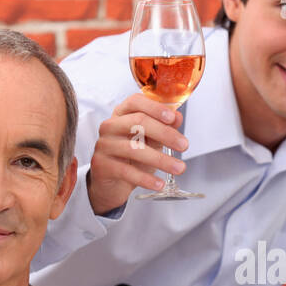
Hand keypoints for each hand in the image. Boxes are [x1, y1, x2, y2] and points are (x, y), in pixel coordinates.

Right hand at [86, 92, 188, 214]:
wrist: (112, 182)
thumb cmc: (132, 157)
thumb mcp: (151, 139)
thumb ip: (164, 127)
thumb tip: (177, 117)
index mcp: (122, 114)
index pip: (136, 102)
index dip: (155, 108)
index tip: (172, 118)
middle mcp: (110, 126)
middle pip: (138, 122)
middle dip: (165, 133)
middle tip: (184, 145)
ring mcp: (104, 145)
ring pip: (134, 149)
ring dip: (161, 160)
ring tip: (179, 168)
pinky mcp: (102, 165)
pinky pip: (126, 171)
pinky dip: (146, 179)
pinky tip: (159, 183)